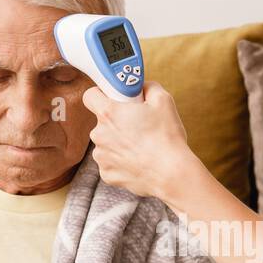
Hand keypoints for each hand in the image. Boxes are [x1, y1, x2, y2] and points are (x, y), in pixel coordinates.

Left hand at [83, 80, 196, 201]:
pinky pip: (111, 163)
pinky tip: (138, 162)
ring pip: (106, 144)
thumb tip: (142, 87)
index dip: (101, 95)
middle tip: (137, 125)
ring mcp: (101, 157)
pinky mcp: (107, 174)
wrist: (172, 174)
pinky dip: (121, 162)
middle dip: (116, 122)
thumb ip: (148, 87)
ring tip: (140, 147)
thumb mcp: (164, 101)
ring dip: (118, 143)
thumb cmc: (167, 137)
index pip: (90, 96)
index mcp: (109, 113)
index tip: (112, 99)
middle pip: (101, 123)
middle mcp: (99, 135)